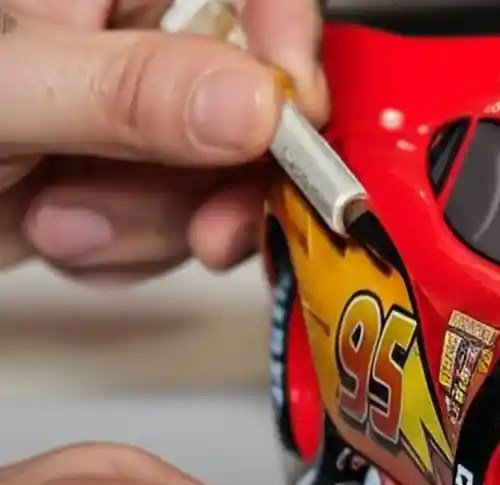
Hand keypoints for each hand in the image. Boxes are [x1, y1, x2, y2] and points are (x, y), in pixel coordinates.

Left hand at [0, 0, 328, 280]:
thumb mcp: (5, 94)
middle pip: (254, 100)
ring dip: (155, 226)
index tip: (296, 119)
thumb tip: (257, 105)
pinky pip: (182, 223)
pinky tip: (67, 240)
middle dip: (227, 177)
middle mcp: (126, 40)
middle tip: (208, 228)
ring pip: (223, 176)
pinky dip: (131, 254)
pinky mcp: (121, 182)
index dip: (291, 42)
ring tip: (64, 224)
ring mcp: (128, 117)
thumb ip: (130, 93)